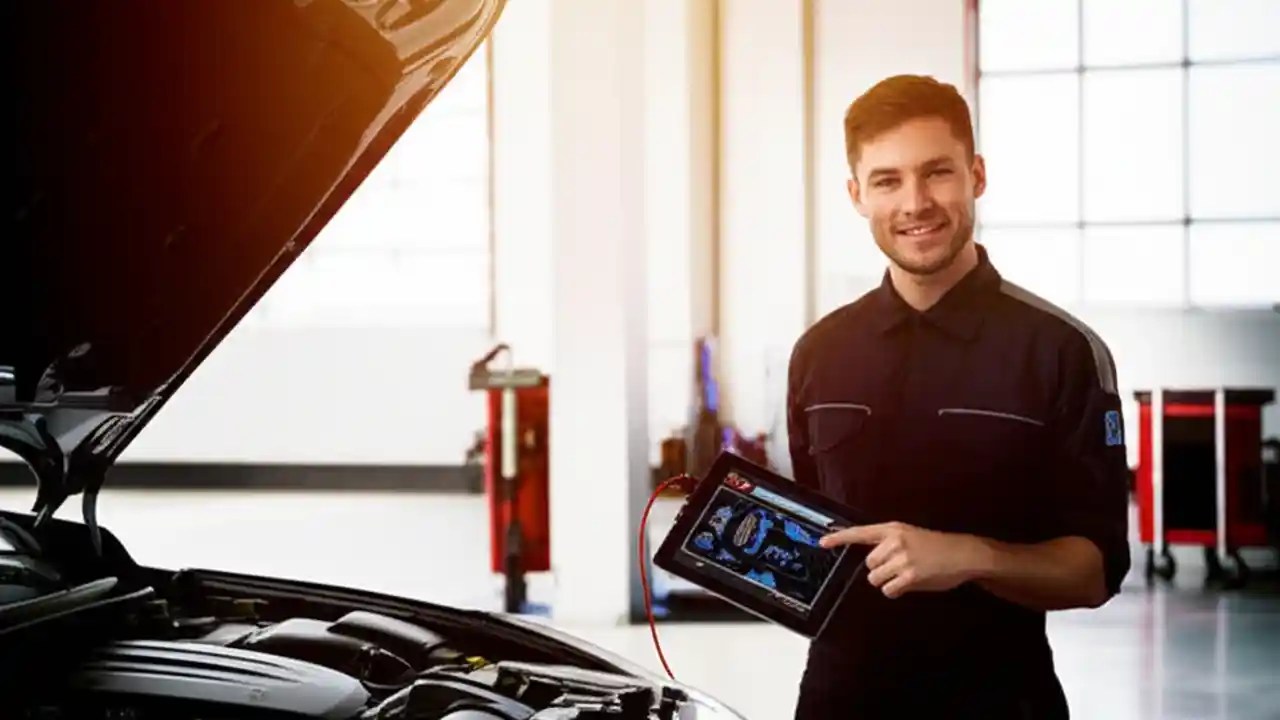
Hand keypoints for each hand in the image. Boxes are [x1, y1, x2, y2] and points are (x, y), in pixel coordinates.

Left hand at [819, 522, 986, 598]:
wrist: (964, 553)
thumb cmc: (938, 547)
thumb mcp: (911, 538)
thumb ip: (890, 547)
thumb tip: (875, 564)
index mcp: (893, 529)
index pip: (860, 533)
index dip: (839, 538)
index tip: (823, 541)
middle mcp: (894, 541)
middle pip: (869, 564)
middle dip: (881, 570)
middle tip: (900, 568)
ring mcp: (901, 557)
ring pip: (876, 578)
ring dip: (888, 582)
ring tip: (907, 576)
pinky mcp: (909, 574)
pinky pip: (888, 589)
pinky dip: (895, 591)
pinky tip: (908, 585)